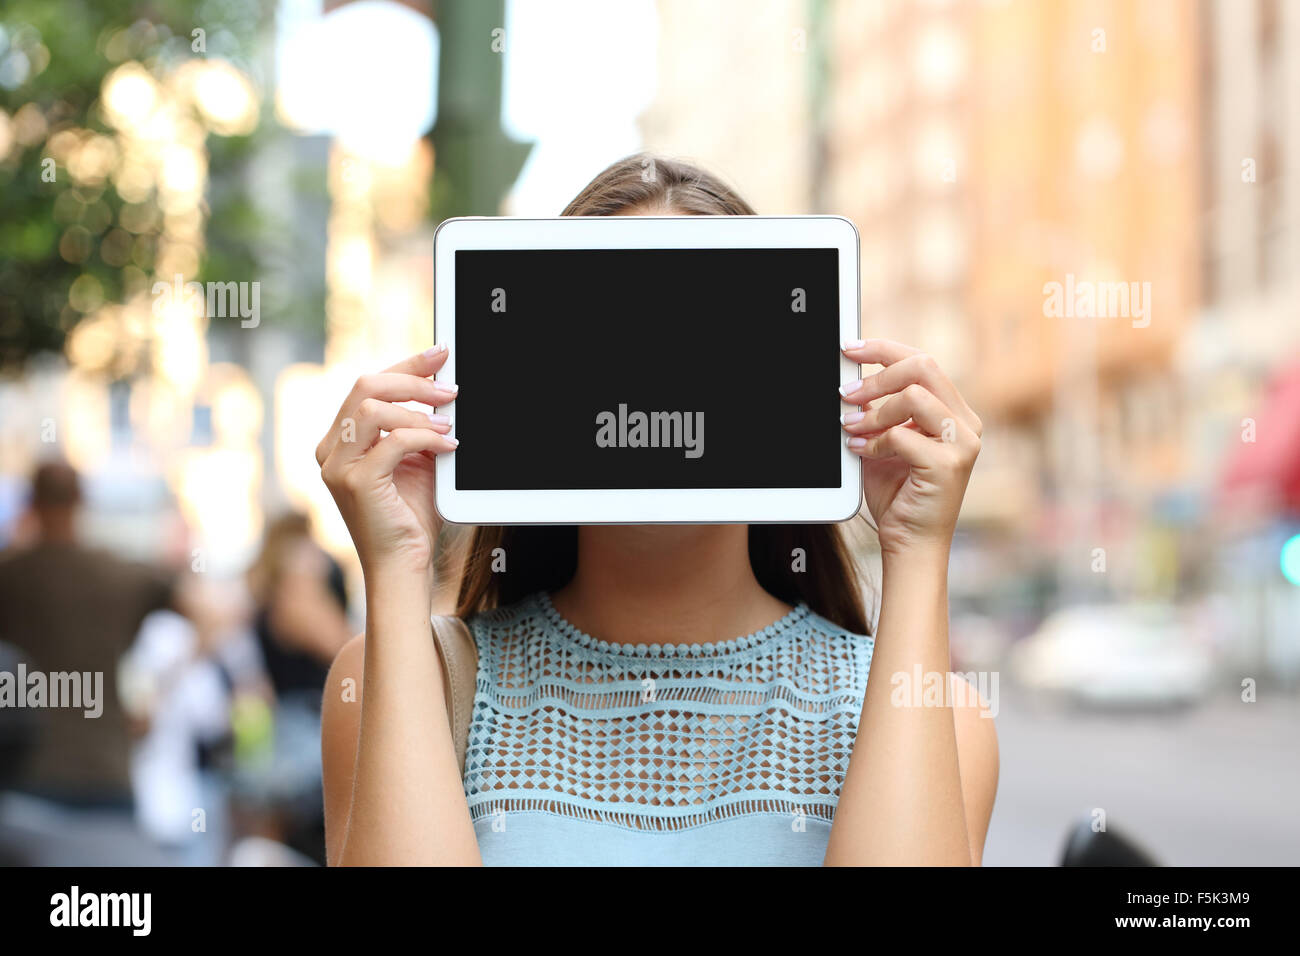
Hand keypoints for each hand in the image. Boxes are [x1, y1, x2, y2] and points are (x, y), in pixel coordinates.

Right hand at [316, 346, 457, 577]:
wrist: (405, 564)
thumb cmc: (411, 516)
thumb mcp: (417, 461)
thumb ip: (420, 428)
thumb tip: (444, 390)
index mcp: (341, 439)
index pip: (368, 386)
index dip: (406, 365)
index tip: (440, 353)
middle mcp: (331, 449)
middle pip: (365, 386)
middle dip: (413, 380)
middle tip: (451, 388)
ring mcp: (337, 466)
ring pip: (372, 409)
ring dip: (419, 412)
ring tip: (450, 426)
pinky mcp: (355, 482)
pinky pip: (393, 441)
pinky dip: (426, 438)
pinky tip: (449, 447)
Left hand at [838, 339, 981, 556]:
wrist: (909, 542)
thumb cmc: (896, 494)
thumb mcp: (883, 441)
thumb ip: (876, 411)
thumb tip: (850, 379)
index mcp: (953, 411)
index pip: (923, 361)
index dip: (884, 349)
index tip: (850, 348)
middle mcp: (966, 422)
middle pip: (923, 366)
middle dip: (876, 375)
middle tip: (845, 393)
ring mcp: (963, 443)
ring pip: (914, 396)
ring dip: (873, 411)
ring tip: (850, 428)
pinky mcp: (949, 465)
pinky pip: (903, 435)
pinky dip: (875, 442)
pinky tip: (861, 452)